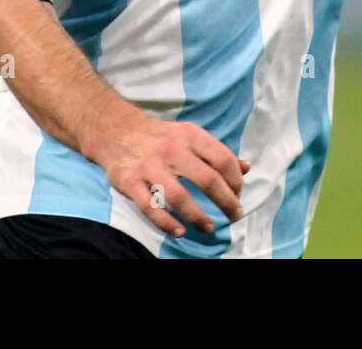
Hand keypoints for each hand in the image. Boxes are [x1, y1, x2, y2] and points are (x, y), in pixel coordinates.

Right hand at [97, 113, 251, 237]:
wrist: (116, 130)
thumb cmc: (161, 137)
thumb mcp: (190, 135)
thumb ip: (217, 152)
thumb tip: (246, 167)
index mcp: (190, 135)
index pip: (222, 159)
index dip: (235, 180)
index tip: (238, 194)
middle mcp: (171, 149)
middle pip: (207, 179)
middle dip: (225, 201)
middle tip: (234, 215)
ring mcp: (149, 166)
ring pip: (179, 196)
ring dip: (198, 216)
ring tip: (209, 228)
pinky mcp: (129, 181)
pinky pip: (149, 207)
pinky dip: (166, 222)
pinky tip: (180, 231)